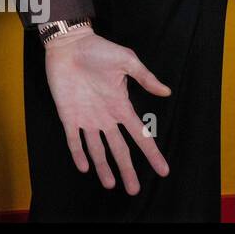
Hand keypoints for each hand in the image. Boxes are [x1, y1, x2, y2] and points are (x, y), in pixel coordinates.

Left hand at [43, 28, 171, 194]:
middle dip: (126, 170)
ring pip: (96, 148)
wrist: (68, 43)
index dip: (152, 153)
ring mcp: (86, 117)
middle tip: (134, 190)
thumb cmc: (97, 49)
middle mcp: (105, 116)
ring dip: (103, 167)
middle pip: (119, 149)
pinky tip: (84, 167)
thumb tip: (166, 91)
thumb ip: (145, 77)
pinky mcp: (67, 114)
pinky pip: (73, 139)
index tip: (163, 170)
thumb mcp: (126, 60)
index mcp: (121, 106)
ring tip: (110, 185)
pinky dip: (78, 153)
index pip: (140, 135)